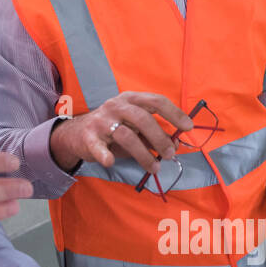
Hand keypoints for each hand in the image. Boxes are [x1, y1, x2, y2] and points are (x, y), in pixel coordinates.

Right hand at [49, 92, 192, 174]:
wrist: (77, 134)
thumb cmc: (113, 128)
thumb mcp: (134, 127)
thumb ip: (153, 134)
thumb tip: (175, 144)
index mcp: (130, 99)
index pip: (156, 101)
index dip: (174, 113)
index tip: (188, 127)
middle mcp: (116, 106)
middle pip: (143, 118)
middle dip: (160, 137)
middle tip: (170, 154)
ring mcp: (101, 121)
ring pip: (126, 136)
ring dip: (144, 154)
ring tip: (154, 167)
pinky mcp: (88, 137)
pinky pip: (98, 147)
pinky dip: (105, 154)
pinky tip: (110, 161)